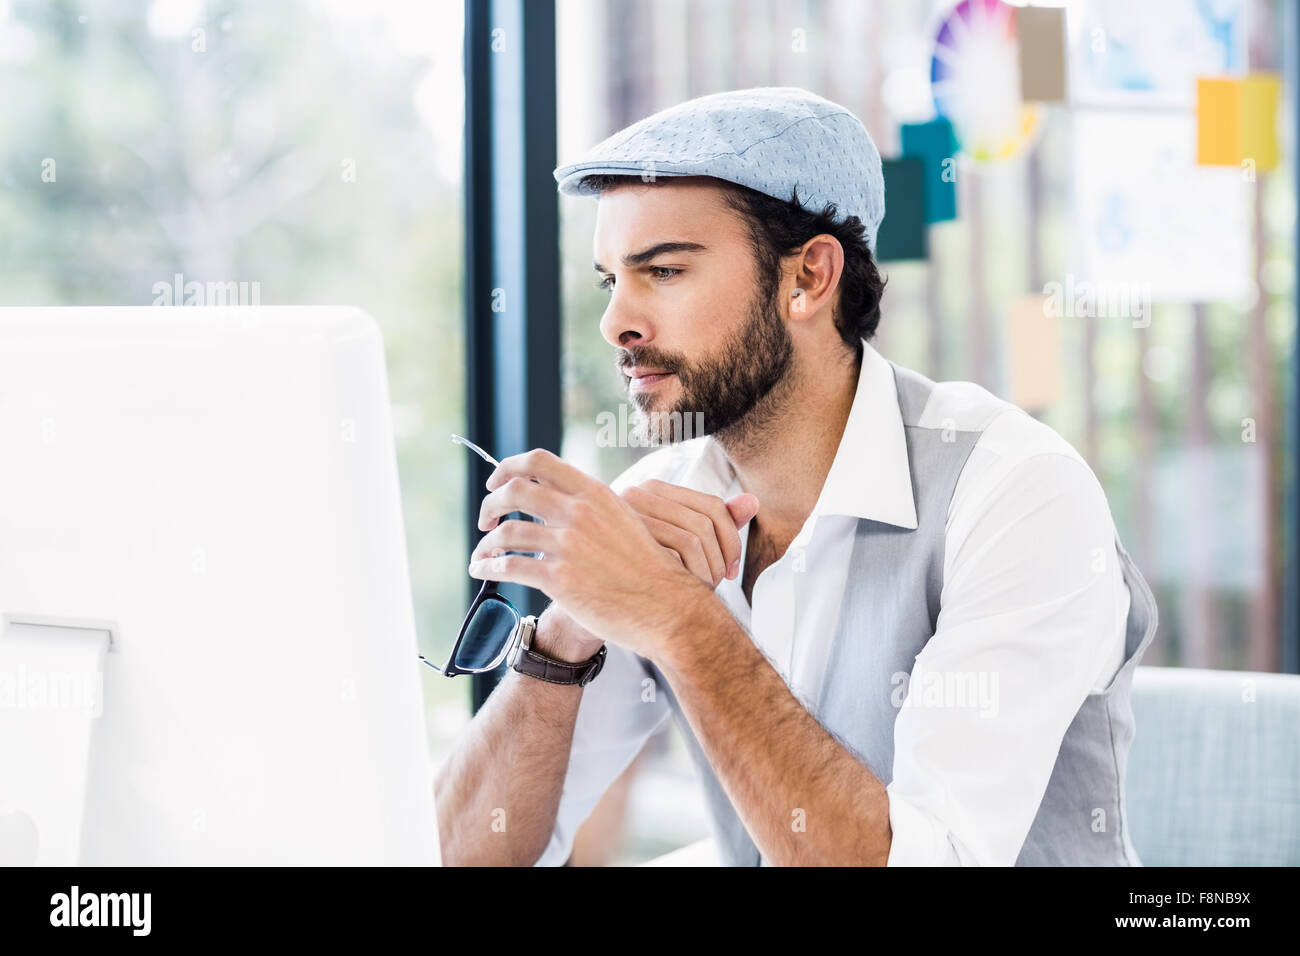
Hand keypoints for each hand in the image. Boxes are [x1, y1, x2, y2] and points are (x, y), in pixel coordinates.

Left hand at [468, 449, 715, 660]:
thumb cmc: (646, 567)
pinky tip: (482, 570)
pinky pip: (509, 566)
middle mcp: (579, 513)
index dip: (507, 467)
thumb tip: (557, 497)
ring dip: (486, 543)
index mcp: (594, 494)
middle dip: (490, 504)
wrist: (666, 606)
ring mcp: (569, 546)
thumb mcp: (623, 520)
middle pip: (514, 491)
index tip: (496, 481)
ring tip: (481, 554)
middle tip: (485, 520)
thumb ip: (591, 506)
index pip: (538, 462)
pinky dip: (488, 566)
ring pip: (507, 533)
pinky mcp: (560, 579)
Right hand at [618, 479, 758, 587]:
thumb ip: (716, 521)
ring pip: (691, 542)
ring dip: (707, 575)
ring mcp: (619, 522)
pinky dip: (687, 586)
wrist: (582, 603)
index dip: (732, 541)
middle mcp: (632, 498)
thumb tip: (752, 501)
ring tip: (698, 593)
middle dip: (721, 561)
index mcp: (649, 491)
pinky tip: (680, 600)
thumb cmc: (634, 572)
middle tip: (716, 585)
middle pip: (705, 525)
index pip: (713, 507)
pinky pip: (670, 563)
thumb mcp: (678, 544)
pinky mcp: (613, 551)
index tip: (731, 569)